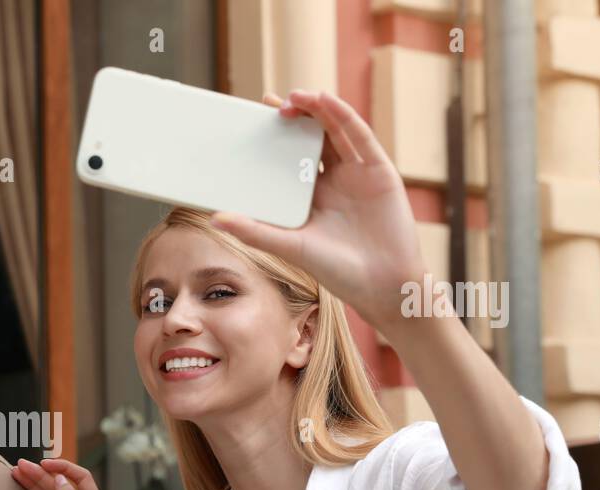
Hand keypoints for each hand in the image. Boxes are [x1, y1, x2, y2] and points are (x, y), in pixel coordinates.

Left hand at [211, 89, 425, 332]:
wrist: (383, 284)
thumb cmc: (338, 271)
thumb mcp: (290, 246)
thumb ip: (255, 231)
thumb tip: (216, 218)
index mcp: (310, 196)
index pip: (287, 158)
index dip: (272, 138)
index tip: (249, 121)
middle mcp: (333, 179)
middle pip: (310, 138)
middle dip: (291, 116)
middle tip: (266, 103)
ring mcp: (357, 171)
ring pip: (334, 130)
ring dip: (314, 109)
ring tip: (292, 96)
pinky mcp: (378, 168)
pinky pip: (358, 135)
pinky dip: (341, 116)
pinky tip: (323, 101)